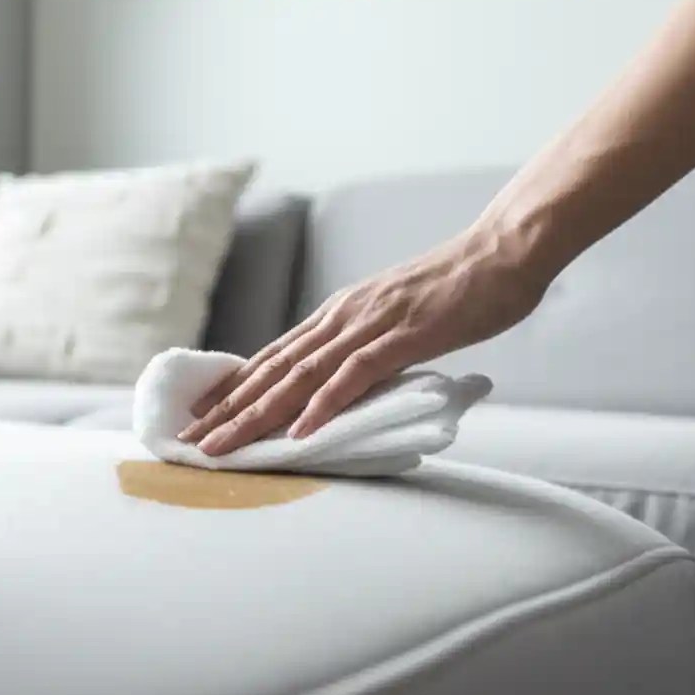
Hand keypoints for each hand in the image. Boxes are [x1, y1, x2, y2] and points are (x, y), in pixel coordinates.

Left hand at [178, 224, 550, 455]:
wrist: (504, 250)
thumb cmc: (458, 288)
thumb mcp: (397, 317)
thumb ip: (367, 344)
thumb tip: (346, 374)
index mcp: (338, 314)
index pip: (273, 356)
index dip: (234, 387)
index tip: (201, 414)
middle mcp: (341, 317)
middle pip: (273, 369)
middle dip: (228, 408)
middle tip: (191, 440)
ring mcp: (370, 324)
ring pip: (299, 376)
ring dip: (257, 413)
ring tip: (224, 444)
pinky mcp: (404, 335)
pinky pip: (355, 374)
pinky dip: (324, 405)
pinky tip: (299, 433)